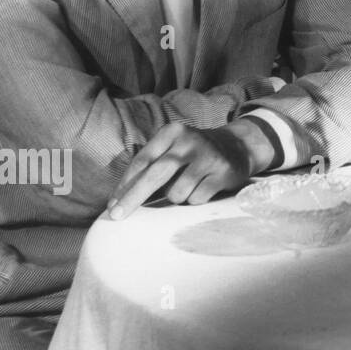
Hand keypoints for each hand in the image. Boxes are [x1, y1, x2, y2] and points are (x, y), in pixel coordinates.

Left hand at [105, 119, 274, 219]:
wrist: (238, 146)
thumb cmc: (193, 153)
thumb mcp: (172, 148)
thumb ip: (150, 166)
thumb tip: (120, 199)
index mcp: (172, 132)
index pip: (142, 161)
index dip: (125, 185)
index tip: (112, 206)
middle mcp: (190, 141)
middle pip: (155, 174)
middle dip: (133, 198)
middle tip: (117, 216)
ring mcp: (209, 156)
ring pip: (177, 192)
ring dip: (176, 197)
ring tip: (188, 186)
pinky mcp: (224, 172)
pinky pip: (197, 198)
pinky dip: (195, 198)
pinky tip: (204, 187)